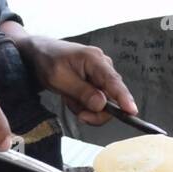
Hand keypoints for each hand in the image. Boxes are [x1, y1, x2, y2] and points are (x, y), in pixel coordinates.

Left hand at [19, 36, 136, 125]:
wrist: (40, 55)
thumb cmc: (48, 61)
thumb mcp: (59, 78)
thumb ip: (81, 92)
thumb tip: (102, 105)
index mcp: (95, 60)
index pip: (113, 82)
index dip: (124, 98)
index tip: (131, 111)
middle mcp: (103, 67)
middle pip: (111, 99)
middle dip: (95, 111)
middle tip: (79, 115)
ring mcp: (101, 76)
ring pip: (103, 104)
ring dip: (85, 108)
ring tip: (69, 98)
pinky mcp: (98, 83)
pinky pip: (96, 103)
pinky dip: (83, 105)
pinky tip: (72, 97)